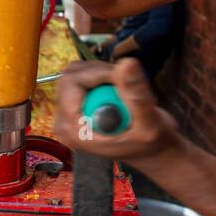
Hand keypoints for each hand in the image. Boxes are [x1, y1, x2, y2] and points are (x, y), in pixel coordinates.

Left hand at [54, 58, 182, 168]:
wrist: (151, 152)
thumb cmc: (150, 144)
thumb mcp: (149, 123)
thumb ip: (136, 95)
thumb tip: (126, 63)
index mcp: (73, 129)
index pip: (71, 82)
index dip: (99, 73)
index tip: (125, 80)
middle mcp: (64, 120)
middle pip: (73, 74)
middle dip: (104, 74)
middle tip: (129, 87)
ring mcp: (69, 111)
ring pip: (80, 71)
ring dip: (107, 74)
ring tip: (127, 93)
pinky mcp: (77, 103)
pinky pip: (86, 75)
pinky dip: (106, 77)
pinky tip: (120, 94)